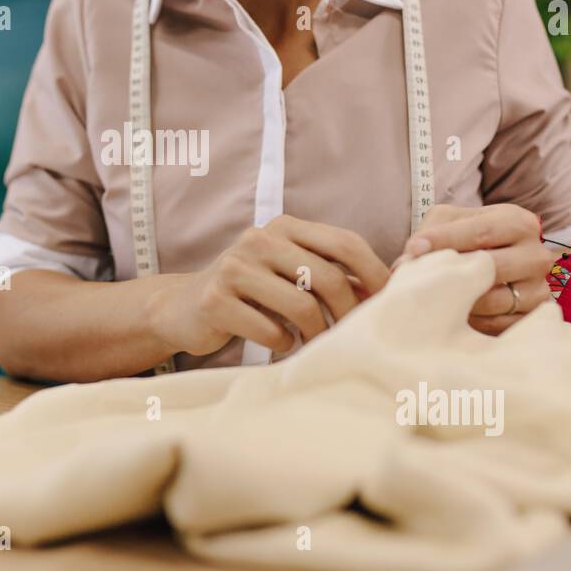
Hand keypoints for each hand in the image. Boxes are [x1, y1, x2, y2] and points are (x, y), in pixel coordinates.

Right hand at [145, 215, 390, 356]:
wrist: (183, 308)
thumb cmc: (250, 294)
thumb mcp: (289, 273)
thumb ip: (330, 274)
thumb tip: (385, 289)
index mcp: (284, 226)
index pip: (344, 242)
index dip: (373, 272)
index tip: (387, 300)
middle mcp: (259, 239)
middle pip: (327, 277)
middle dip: (347, 312)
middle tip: (350, 334)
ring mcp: (234, 267)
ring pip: (302, 306)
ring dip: (316, 334)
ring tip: (313, 342)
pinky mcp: (216, 300)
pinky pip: (271, 331)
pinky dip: (283, 344)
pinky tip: (279, 343)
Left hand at [393, 204, 553, 334]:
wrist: (490, 264)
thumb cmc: (463, 239)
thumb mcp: (448, 223)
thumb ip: (431, 231)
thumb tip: (412, 255)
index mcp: (517, 222)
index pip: (481, 232)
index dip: (444, 239)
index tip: (413, 249)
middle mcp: (536, 255)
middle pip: (490, 268)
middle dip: (450, 275)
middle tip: (420, 281)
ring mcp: (539, 289)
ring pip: (493, 301)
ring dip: (457, 303)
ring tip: (432, 299)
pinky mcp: (533, 319)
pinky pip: (497, 325)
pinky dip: (471, 323)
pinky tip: (452, 315)